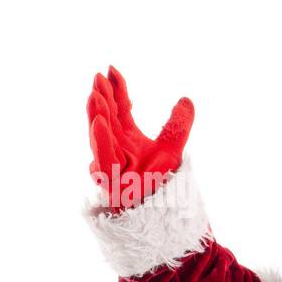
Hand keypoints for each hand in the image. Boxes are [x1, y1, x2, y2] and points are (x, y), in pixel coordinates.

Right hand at [86, 65, 193, 209]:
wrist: (163, 213)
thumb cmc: (160, 184)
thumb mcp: (173, 149)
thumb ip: (177, 125)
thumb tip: (186, 99)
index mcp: (127, 138)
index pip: (119, 109)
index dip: (116, 90)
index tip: (112, 69)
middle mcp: (115, 148)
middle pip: (106, 118)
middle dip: (102, 98)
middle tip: (99, 77)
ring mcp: (111, 163)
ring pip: (100, 136)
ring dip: (97, 114)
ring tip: (95, 93)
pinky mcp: (112, 180)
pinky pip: (105, 158)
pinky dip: (101, 140)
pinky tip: (100, 122)